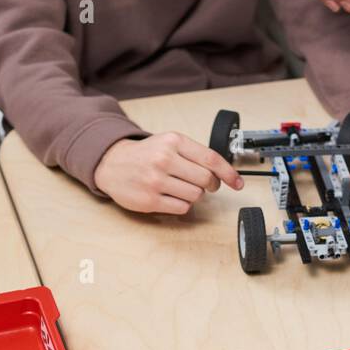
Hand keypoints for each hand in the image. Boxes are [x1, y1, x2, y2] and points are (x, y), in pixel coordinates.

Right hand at [94, 132, 242, 214]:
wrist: (112, 163)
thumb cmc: (145, 155)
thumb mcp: (169, 143)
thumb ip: (194, 154)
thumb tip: (223, 173)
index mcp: (173, 141)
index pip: (211, 158)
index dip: (229, 173)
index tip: (238, 183)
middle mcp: (164, 159)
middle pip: (206, 180)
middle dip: (210, 185)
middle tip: (204, 184)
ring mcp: (156, 181)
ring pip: (195, 196)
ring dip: (194, 195)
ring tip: (180, 187)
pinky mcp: (150, 200)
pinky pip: (182, 208)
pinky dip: (182, 204)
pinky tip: (171, 196)